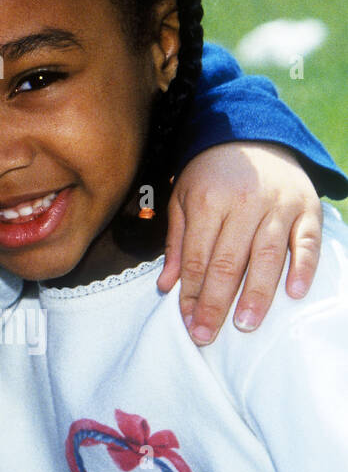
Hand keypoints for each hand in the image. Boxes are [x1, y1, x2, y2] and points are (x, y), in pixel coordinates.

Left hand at [158, 142, 321, 344]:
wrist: (251, 137)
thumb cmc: (210, 175)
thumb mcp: (182, 199)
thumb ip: (175, 243)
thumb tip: (165, 286)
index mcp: (207, 201)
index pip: (197, 257)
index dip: (192, 293)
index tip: (187, 323)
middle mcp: (243, 204)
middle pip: (229, 262)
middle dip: (216, 302)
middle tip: (207, 335)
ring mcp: (278, 206)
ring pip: (266, 256)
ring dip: (257, 294)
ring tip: (244, 324)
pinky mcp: (307, 209)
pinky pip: (306, 242)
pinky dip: (302, 268)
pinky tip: (294, 294)